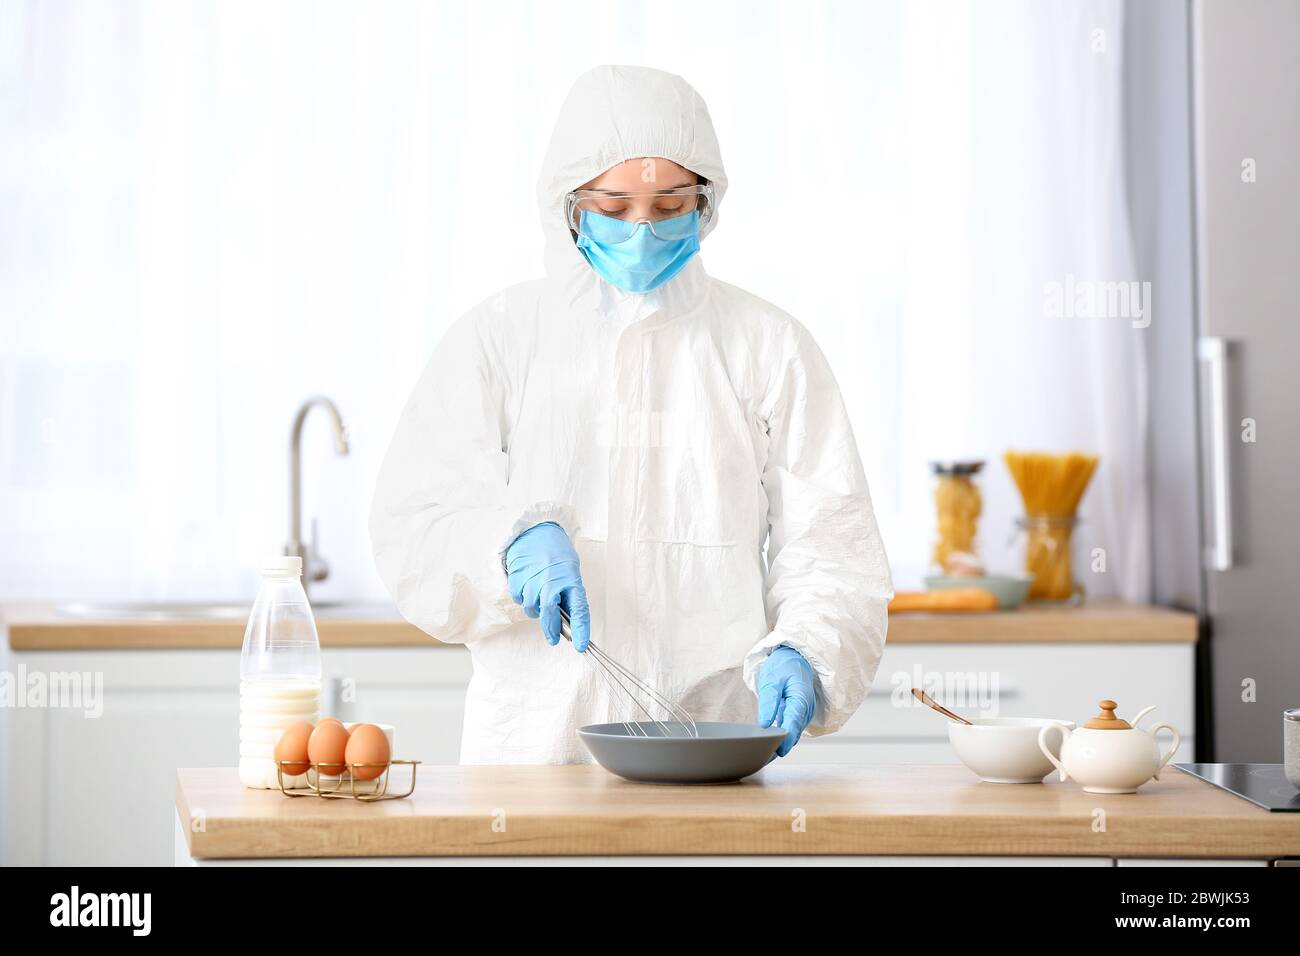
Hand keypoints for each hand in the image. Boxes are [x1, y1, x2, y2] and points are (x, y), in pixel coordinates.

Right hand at [504, 522, 589, 651]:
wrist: (535, 531)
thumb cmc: (557, 554)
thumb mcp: (570, 572)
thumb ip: (569, 595)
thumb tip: (568, 624)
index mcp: (571, 577)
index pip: (579, 609)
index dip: (581, 630)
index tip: (580, 645)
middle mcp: (551, 579)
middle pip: (549, 613)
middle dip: (551, 629)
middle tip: (554, 639)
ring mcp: (532, 579)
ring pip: (531, 608)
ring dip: (536, 609)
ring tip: (540, 594)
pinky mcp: (516, 578)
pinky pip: (518, 599)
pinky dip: (523, 598)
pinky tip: (528, 585)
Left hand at [757, 646, 816, 757]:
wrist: (795, 658)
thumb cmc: (783, 666)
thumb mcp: (771, 679)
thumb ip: (769, 701)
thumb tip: (764, 723)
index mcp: (801, 698)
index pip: (793, 722)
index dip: (786, 739)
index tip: (778, 751)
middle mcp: (805, 709)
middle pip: (794, 732)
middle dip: (780, 745)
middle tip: (763, 758)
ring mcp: (803, 714)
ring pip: (792, 733)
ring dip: (780, 744)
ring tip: (762, 756)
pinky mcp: (797, 716)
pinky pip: (790, 730)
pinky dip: (781, 738)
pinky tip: (767, 746)